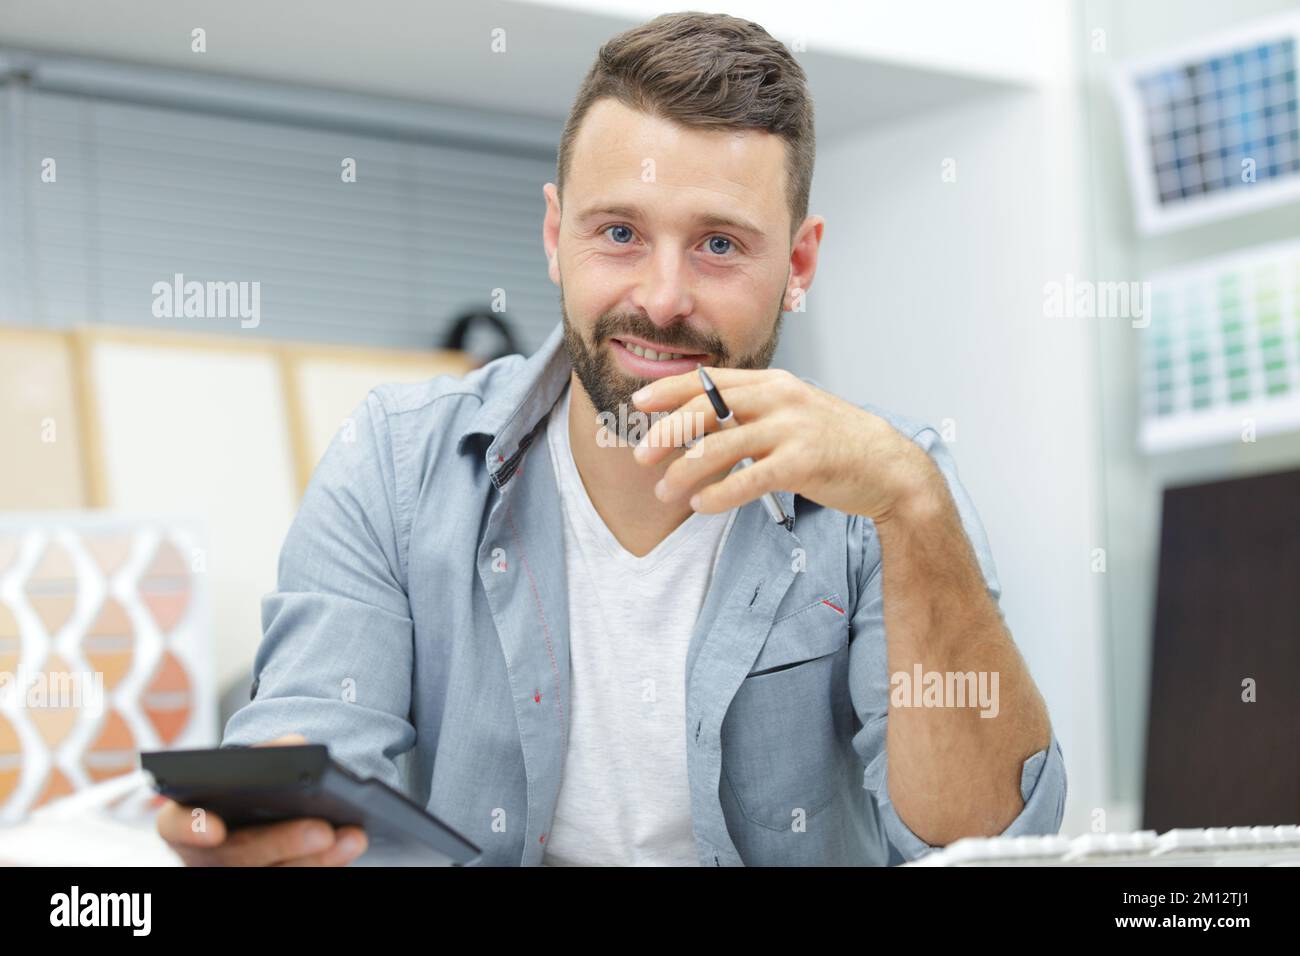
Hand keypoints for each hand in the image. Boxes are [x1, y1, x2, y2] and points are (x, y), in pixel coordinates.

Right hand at [155, 734, 368, 866]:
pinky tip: (349, 846)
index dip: (191, 828)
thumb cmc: (245, 784)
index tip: (215, 828)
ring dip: (316, 860)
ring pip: (272, 876)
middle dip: (282, 842)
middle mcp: (204, 856)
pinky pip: (294, 879)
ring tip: (352, 837)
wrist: (253, 810)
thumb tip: (295, 745)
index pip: (175, 827)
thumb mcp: (249, 765)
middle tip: (322, 830)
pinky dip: (324, 864)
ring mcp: (233, 874)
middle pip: (238, 856)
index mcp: (185, 819)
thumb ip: (266, 752)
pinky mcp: (266, 878)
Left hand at [630, 367, 941, 523]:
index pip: (710, 381)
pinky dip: (719, 494)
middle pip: (707, 409)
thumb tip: (699, 422)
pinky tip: (701, 505)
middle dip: (667, 431)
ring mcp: (792, 429)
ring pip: (722, 447)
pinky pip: (749, 479)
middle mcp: (780, 398)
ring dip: (686, 470)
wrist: (888, 465)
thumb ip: (749, 413)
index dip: (669, 390)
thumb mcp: (790, 413)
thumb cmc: (833, 442)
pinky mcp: (803, 462)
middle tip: (641, 454)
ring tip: (664, 489)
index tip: (639, 402)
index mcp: (773, 383)